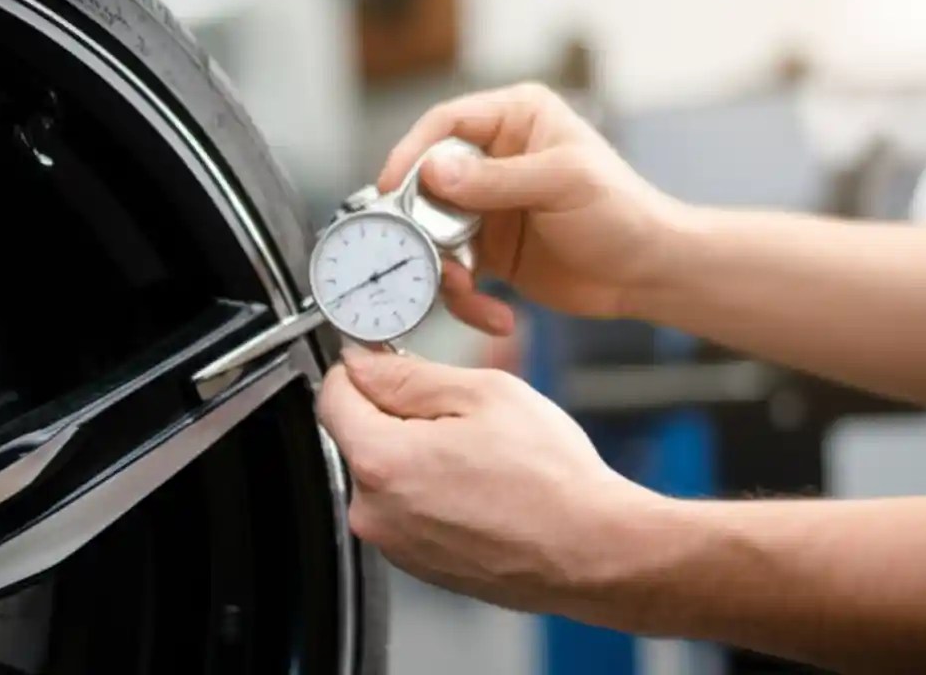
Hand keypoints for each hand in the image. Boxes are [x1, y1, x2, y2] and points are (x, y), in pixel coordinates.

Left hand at [316, 347, 661, 619]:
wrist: (592, 552)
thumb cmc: (551, 480)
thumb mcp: (482, 393)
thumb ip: (408, 375)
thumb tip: (363, 363)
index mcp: (381, 461)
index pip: (332, 396)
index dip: (360, 369)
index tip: (385, 360)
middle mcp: (375, 511)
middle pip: (358, 437)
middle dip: (397, 414)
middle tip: (459, 412)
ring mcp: (395, 544)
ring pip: (386, 473)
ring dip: (417, 454)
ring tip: (479, 457)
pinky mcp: (418, 564)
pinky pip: (407, 509)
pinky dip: (433, 491)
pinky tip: (480, 488)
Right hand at [379, 82, 690, 334]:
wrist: (649, 273)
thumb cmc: (624, 213)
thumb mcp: (562, 183)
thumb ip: (495, 178)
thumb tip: (432, 173)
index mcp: (516, 121)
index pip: (446, 124)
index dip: (412, 152)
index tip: (392, 185)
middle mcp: (495, 161)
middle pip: (428, 184)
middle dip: (423, 226)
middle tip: (420, 252)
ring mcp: (488, 209)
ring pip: (434, 234)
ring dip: (443, 270)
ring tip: (465, 289)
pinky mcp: (490, 253)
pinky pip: (455, 274)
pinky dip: (466, 300)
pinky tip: (497, 314)